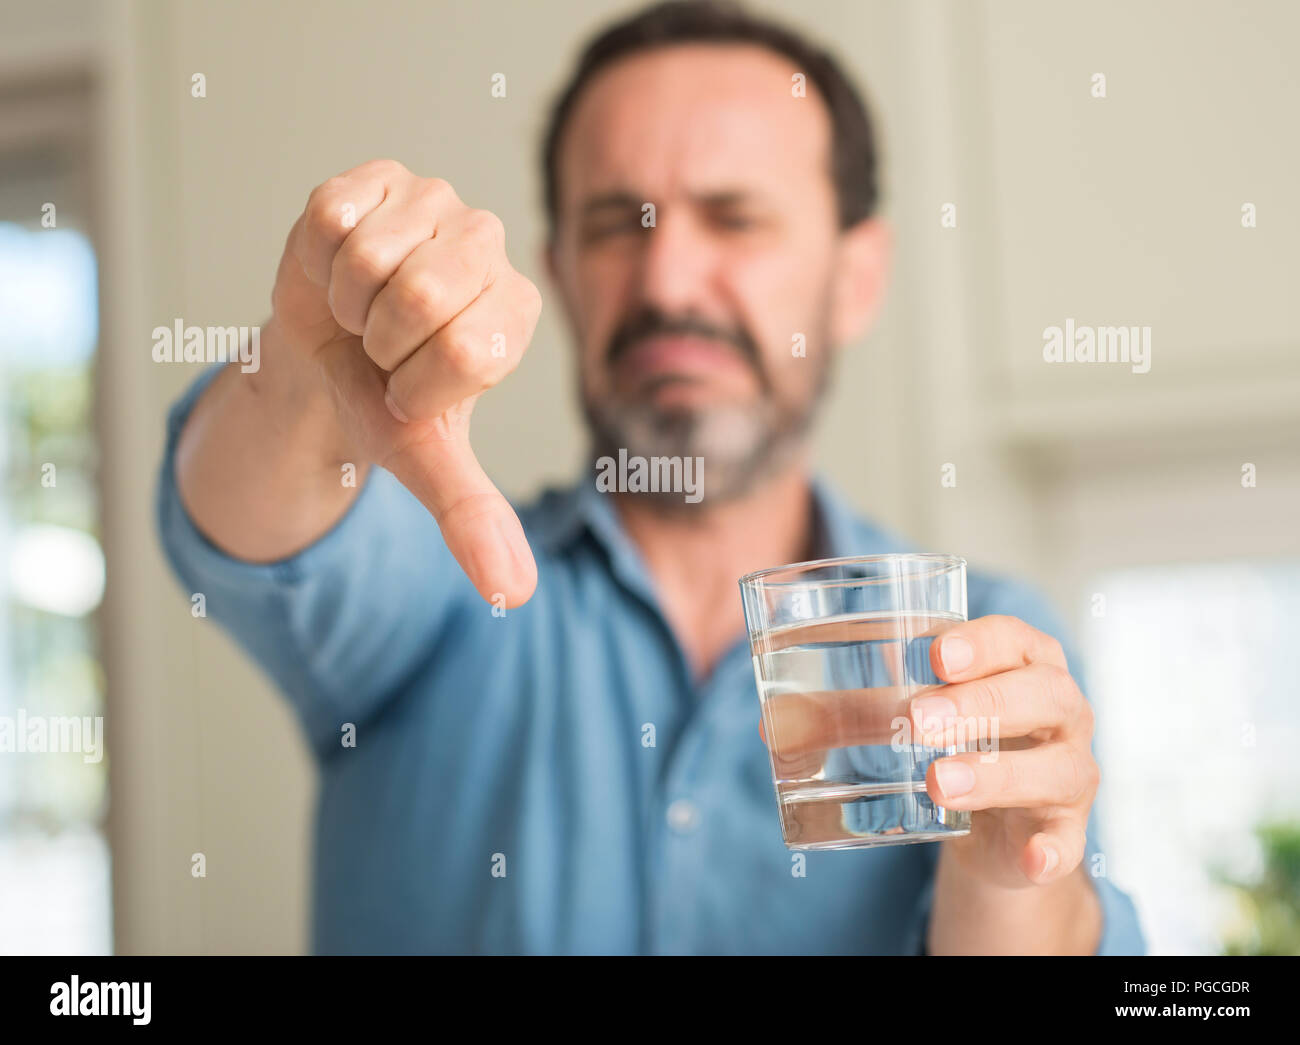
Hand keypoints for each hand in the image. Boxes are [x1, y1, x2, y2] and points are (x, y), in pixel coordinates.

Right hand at [272, 158, 542, 605]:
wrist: (320, 358)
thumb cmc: (382, 402)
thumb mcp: (425, 462)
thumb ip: (471, 517)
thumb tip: (512, 594)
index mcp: (516, 313)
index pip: (468, 350)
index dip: (414, 387)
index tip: (408, 389)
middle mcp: (491, 247)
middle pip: (421, 298)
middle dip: (378, 345)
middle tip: (380, 348)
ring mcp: (438, 201)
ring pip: (368, 260)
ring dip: (343, 306)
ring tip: (358, 312)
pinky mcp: (380, 175)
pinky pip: (330, 217)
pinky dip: (314, 261)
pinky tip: (335, 271)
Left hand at [909, 614, 1098, 888]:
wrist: (992, 825)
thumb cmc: (963, 742)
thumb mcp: (933, 712)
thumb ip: (889, 696)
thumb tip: (822, 698)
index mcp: (1031, 667)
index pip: (1016, 640)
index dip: (981, 644)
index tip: (938, 656)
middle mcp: (1065, 714)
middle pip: (1045, 694)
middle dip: (982, 703)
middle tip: (920, 719)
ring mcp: (1072, 774)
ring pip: (1057, 769)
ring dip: (997, 775)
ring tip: (940, 782)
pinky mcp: (1067, 831)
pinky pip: (1070, 842)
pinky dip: (1054, 850)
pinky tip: (1033, 859)